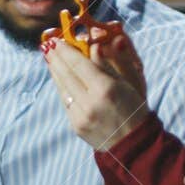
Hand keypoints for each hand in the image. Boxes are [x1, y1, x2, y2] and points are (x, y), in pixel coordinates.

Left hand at [43, 26, 150, 149]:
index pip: (79, 64)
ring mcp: (81, 116)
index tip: (57, 40)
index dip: (66, 51)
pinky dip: (62, 88)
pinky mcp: (76, 126)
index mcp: (106, 89)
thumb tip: (96, 44)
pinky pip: (66, 102)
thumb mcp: (131, 82)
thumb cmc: (136, 109)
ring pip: (62, 88)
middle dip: (56, 58)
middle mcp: (90, 103)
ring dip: (55, 72)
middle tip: (48, 45)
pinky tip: (60, 78)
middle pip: (66, 75)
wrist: (134, 145)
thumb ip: (113, 62)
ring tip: (50, 58)